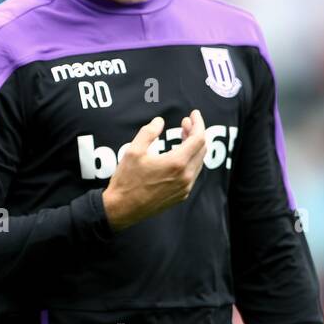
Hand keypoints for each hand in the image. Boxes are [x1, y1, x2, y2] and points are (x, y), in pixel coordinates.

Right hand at [102, 111, 207, 230]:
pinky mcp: (181, 195)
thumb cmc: (126, 180)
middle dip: (196, 133)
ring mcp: (185, 188)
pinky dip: (190, 160)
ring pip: (198, 162)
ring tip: (182, 137)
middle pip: (201, 149)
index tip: (194, 114)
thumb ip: (149, 133)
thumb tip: (159, 122)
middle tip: (185, 123)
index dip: (198, 124)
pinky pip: (192, 174)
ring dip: (194, 147)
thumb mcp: (133, 151)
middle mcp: (185, 176)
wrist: (122, 208)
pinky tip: (178, 156)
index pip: (198, 139)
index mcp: (176, 163)